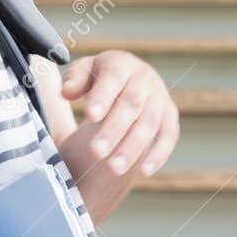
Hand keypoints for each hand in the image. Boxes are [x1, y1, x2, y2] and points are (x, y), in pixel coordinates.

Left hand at [60, 51, 178, 178]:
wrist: (130, 83)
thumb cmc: (100, 82)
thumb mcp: (84, 76)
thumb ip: (74, 81)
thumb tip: (66, 91)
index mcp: (121, 64)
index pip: (113, 78)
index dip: (103, 96)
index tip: (90, 115)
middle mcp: (144, 78)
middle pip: (131, 104)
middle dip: (113, 129)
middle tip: (96, 152)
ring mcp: (160, 98)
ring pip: (149, 124)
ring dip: (132, 148)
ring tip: (113, 170)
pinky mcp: (170, 118)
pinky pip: (168, 137)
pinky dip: (158, 155)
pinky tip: (144, 172)